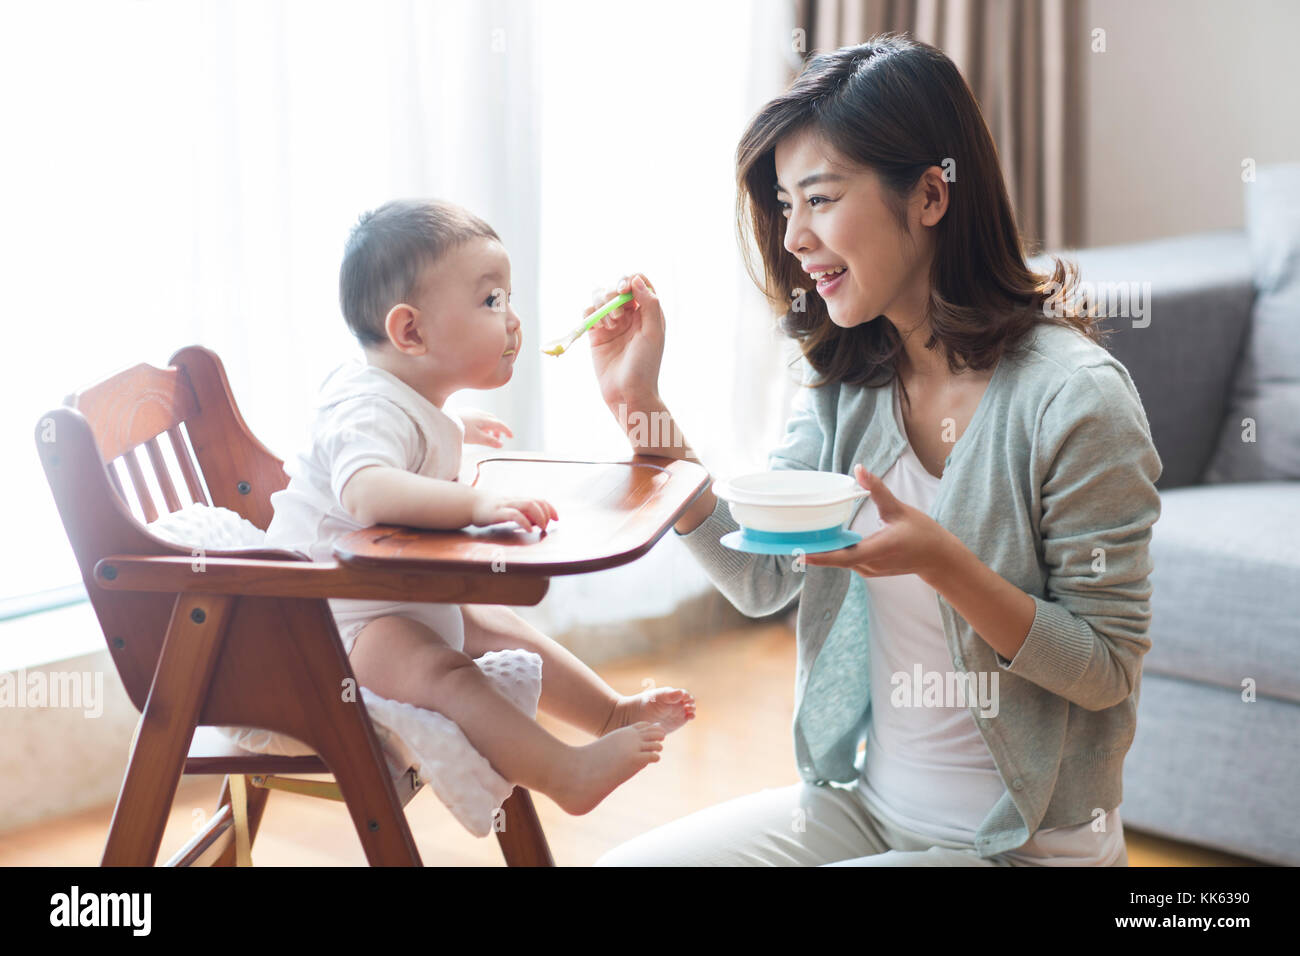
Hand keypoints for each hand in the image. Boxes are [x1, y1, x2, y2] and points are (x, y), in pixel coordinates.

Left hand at [457, 407, 512, 446]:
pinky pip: (479, 418)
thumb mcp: (476, 438)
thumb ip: (490, 441)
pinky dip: (483, 424)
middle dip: (498, 429)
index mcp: (484, 419)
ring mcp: (472, 412)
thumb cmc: (460, 429)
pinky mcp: (466, 412)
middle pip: (494, 420)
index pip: (500, 424)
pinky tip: (477, 430)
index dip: (507, 431)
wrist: (444, 422)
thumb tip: (501, 444)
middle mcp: (480, 413)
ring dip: (490, 427)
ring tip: (487, 436)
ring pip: (486, 419)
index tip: (511, 437)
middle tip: (498, 439)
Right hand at [469, 491, 557, 532]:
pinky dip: (524, 522)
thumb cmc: (491, 510)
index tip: (557, 519)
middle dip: (546, 514)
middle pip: (537, 501)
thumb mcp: (510, 511)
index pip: (540, 500)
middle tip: (547, 526)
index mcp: (518, 500)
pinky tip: (528, 529)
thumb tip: (538, 522)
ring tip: (541, 528)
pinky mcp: (497, 512)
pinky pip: (514, 514)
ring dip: (539, 516)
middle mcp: (514, 500)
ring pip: (529, 504)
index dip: (551, 508)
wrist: (469, 504)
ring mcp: (506, 505)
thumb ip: (524, 515)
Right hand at [585, 274, 664, 408]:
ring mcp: (612, 322)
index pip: (638, 281)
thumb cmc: (645, 365)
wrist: (627, 392)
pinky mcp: (596, 333)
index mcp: (648, 311)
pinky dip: (590, 314)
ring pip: (599, 296)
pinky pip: (588, 312)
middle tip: (617, 317)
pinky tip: (598, 329)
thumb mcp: (653, 333)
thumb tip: (635, 279)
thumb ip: (649, 304)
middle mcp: (630, 314)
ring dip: (601, 305)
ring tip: (610, 326)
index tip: (623, 291)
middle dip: (612, 295)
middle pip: (616, 286)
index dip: (629, 279)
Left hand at [802, 465, 956, 583]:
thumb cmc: (922, 533)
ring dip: (823, 551)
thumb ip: (878, 490)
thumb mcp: (899, 509)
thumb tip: (860, 469)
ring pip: (840, 561)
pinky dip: (834, 552)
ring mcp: (869, 570)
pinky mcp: (869, 569)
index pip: (844, 557)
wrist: (938, 558)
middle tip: (789, 540)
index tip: (800, 554)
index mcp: (878, 550)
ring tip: (799, 539)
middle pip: (836, 559)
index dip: (821, 556)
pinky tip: (822, 541)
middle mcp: (870, 565)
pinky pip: (847, 561)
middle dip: (814, 551)